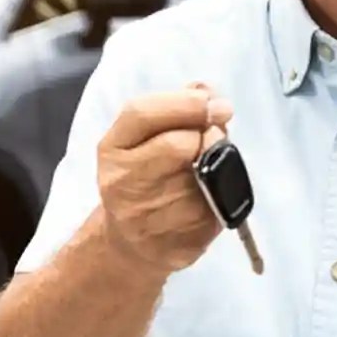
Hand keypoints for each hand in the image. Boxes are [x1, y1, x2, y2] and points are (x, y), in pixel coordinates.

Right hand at [96, 83, 233, 276]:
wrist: (128, 242)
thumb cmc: (141, 175)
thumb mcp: (142, 137)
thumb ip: (174, 107)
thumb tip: (209, 92)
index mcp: (112, 149)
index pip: (143, 114)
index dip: (185, 104)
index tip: (216, 103)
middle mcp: (122, 183)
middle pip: (178, 145)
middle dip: (208, 135)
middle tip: (217, 135)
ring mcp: (146, 218)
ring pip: (203, 180)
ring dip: (219, 168)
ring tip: (212, 167)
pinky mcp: (175, 244)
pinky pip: (216, 210)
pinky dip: (223, 197)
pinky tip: (212, 195)